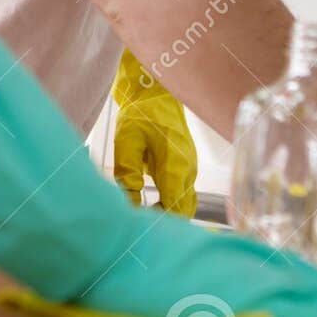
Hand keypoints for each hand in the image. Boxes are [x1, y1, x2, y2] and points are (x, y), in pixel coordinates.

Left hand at [110, 50, 197, 216]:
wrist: (156, 91)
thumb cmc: (140, 113)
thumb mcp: (127, 141)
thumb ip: (128, 174)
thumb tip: (130, 205)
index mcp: (176, 167)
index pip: (176, 211)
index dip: (160, 223)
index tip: (139, 224)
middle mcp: (188, 171)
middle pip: (183, 213)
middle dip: (164, 222)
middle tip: (138, 222)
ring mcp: (189, 169)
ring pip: (184, 204)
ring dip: (166, 213)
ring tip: (140, 213)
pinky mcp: (185, 167)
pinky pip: (182, 193)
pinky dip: (169, 203)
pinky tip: (148, 203)